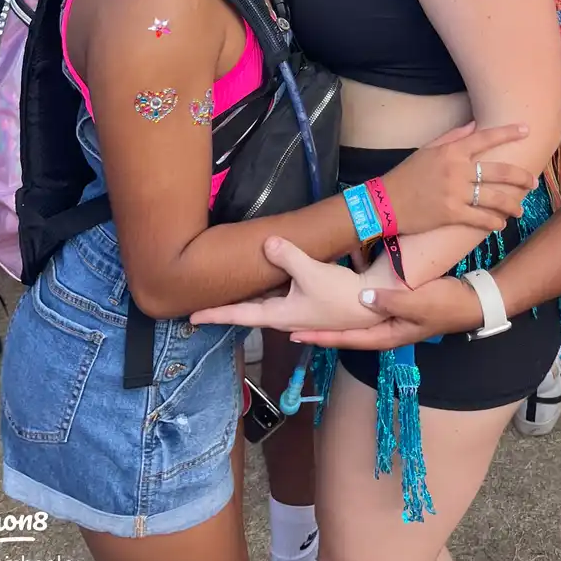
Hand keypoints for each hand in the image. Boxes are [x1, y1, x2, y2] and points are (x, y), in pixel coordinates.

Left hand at [191, 237, 381, 331]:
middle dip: (229, 305)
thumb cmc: (338, 295)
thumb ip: (286, 256)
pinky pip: (280, 294)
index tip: (192, 318)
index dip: (215, 315)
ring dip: (249, 295)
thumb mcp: (310, 272)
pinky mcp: (309, 302)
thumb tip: (265, 242)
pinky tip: (267, 275)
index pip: (239, 315)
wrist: (369, 304)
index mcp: (277, 314)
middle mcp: (283, 316)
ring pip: (265, 301)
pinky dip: (268, 286)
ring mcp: (297, 311)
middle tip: (206, 297)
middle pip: (249, 310)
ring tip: (231, 284)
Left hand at [289, 275, 483, 350]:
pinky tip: (339, 289)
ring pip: (352, 320)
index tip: (294, 334)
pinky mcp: (393, 307)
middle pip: (344, 332)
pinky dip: (347, 301)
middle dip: (318, 329)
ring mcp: (388, 320)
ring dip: (330, 315)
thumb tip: (363, 296)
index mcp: (385, 335)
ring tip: (308, 307)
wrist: (470, 301)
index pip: (345, 338)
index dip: (320, 336)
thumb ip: (392, 301)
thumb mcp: (419, 302)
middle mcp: (382, 330)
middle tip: (290, 324)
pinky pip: (364, 306)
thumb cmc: (445, 304)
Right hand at [381, 122, 536, 233]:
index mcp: (452, 151)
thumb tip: (474, 126)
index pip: (486, 137)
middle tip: (533, 183)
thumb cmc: (406, 175)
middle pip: (499, 172)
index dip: (508, 133)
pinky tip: (501, 224)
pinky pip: (481, 218)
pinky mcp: (452, 214)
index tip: (526, 129)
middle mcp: (457, 169)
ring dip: (512, 204)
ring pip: (495, 198)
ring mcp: (456, 193)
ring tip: (519, 209)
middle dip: (521, 178)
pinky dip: (494, 222)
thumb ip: (452, 138)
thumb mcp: (427, 150)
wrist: (385, 202)